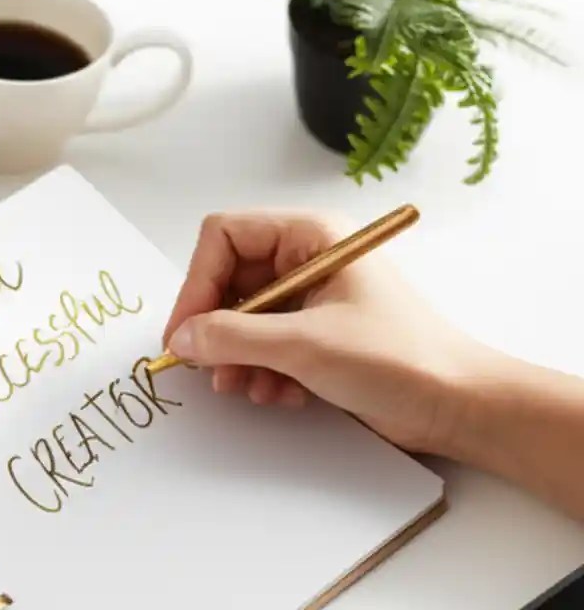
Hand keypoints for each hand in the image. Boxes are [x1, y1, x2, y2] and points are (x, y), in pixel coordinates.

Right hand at [161, 211, 481, 455]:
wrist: (461, 406)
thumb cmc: (399, 358)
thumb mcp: (306, 345)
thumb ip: (234, 337)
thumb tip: (180, 339)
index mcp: (311, 236)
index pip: (225, 237)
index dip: (197, 283)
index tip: (186, 332)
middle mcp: (306, 259)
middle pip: (228, 280)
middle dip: (217, 328)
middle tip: (209, 368)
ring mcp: (311, 298)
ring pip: (242, 318)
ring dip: (237, 357)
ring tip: (249, 388)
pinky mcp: (317, 336)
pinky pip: (264, 345)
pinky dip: (261, 372)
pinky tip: (279, 396)